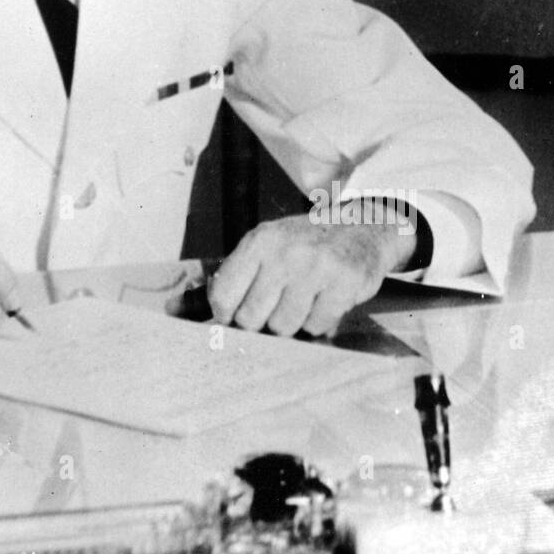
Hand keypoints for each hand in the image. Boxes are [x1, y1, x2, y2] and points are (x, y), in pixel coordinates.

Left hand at [208, 213, 413, 338]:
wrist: (361, 226)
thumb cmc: (306, 243)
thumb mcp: (267, 245)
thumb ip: (237, 276)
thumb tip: (193, 313)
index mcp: (259, 241)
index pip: (223, 295)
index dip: (226, 315)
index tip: (234, 317)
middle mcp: (285, 252)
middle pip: (250, 318)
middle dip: (261, 321)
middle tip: (276, 307)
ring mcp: (316, 268)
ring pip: (283, 327)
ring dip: (292, 322)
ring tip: (303, 300)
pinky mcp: (344, 284)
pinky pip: (316, 327)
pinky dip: (319, 322)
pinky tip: (324, 301)